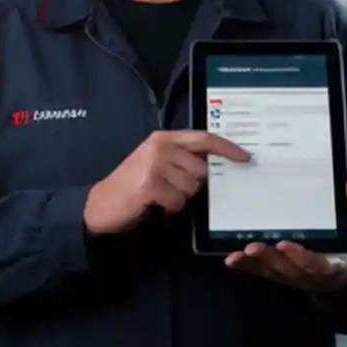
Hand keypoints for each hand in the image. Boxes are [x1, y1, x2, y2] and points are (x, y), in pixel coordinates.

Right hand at [83, 131, 251, 235]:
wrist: (100, 204)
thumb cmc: (132, 185)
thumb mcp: (156, 162)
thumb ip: (182, 158)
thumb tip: (215, 166)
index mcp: (164, 138)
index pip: (204, 138)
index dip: (227, 148)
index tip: (245, 157)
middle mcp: (160, 146)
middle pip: (201, 169)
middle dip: (193, 184)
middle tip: (171, 188)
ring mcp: (154, 164)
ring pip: (191, 187)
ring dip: (180, 198)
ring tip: (159, 195)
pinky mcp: (150, 184)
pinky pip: (178, 201)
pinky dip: (170, 208)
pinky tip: (154, 204)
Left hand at [225, 178, 346, 292]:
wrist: (344, 269)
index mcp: (330, 264)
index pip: (315, 264)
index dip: (300, 256)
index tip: (285, 245)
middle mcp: (308, 274)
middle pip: (287, 269)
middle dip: (269, 258)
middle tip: (253, 246)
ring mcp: (291, 275)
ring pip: (271, 271)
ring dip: (254, 263)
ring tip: (238, 253)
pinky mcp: (278, 273)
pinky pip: (261, 271)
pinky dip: (246, 266)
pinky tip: (231, 259)